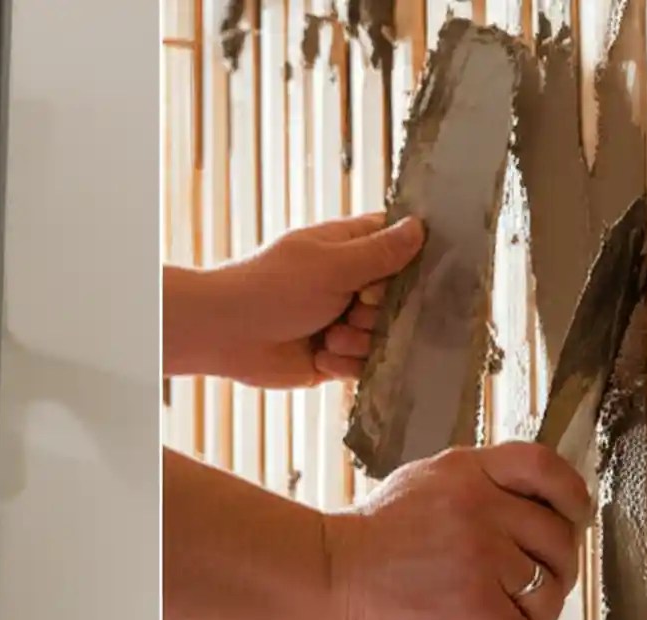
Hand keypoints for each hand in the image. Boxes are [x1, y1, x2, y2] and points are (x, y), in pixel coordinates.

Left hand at [204, 213, 423, 387]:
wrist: (225, 333)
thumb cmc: (272, 287)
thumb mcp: (332, 264)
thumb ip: (380, 252)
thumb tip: (421, 227)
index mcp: (348, 248)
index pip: (399, 244)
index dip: (411, 261)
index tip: (404, 276)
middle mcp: (349, 282)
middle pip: (400, 297)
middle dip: (381, 310)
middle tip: (356, 307)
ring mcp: (342, 320)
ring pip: (384, 335)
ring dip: (360, 340)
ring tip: (330, 336)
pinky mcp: (335, 357)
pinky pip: (364, 365)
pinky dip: (345, 364)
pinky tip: (321, 356)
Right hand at [322, 442, 589, 619]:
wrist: (328, 572)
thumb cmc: (371, 539)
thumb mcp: (422, 485)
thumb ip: (472, 487)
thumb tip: (525, 509)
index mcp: (466, 470)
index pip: (542, 465)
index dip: (571, 494)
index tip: (575, 517)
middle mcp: (479, 503)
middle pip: (558, 538)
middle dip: (557, 572)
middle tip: (535, 590)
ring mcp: (478, 551)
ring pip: (547, 591)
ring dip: (536, 618)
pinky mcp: (473, 600)